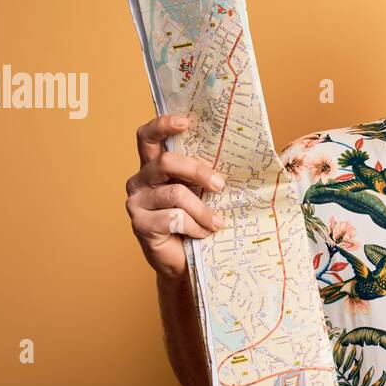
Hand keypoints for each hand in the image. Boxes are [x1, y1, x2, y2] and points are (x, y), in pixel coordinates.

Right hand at [125, 114, 224, 278]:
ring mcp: (136, 202)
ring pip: (175, 195)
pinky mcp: (139, 224)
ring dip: (202, 211)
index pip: (149, 137)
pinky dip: (194, 227)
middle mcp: (140, 180)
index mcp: (154, 166)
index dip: (163, 125)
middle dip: (197, 172)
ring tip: (215, 223)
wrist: (186, 263)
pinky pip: (173, 218)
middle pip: (166, 162)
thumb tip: (248, 154)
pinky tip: (199, 235)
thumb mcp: (203, 194)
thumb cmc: (197, 222)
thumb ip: (208, 175)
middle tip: (220, 186)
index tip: (186, 121)